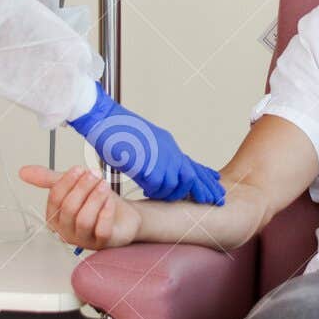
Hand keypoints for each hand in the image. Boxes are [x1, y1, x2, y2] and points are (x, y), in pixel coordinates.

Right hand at [20, 165, 141, 250]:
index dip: (66, 182)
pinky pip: (102, 230)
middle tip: (94, 174)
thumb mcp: (73, 186)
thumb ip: (49, 179)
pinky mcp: (103, 243)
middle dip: (82, 188)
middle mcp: (67, 232)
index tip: (79, 169)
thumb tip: (23, 172)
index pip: (55, 200)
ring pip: (84, 219)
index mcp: (56, 218)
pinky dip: (106, 212)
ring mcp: (84, 240)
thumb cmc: (97, 202)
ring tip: (104, 185)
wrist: (124, 216)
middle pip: (69, 208)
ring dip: (95, 198)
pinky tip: (110, 201)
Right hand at [67, 83, 224, 204]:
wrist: (103, 117)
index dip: (205, 176)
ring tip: (165, 197)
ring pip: (178, 184)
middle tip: (215, 201)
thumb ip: (153, 158)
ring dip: (172, 193)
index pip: (191, 164)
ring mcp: (159, 157)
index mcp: (167, 145)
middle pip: (193, 175)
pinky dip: (155, 192)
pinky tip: (148, 192)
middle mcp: (168, 150)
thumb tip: (155, 175)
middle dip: (204, 190)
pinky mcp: (147, 163)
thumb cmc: (115, 130)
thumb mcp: (142, 145)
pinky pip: (158, 186)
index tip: (216, 184)